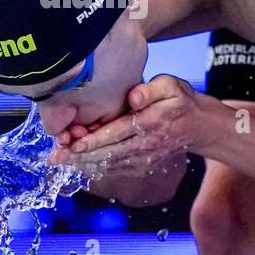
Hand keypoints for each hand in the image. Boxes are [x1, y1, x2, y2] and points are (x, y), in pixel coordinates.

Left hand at [48, 75, 223, 177]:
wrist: (200, 127)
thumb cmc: (181, 102)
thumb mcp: (171, 86)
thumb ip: (151, 89)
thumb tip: (133, 98)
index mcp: (150, 123)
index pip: (117, 134)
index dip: (93, 141)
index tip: (72, 145)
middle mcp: (145, 145)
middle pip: (107, 153)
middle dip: (79, 157)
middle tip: (54, 157)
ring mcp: (143, 158)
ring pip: (108, 164)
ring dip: (83, 164)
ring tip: (60, 162)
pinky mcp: (141, 164)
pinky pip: (115, 168)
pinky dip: (95, 167)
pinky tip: (77, 164)